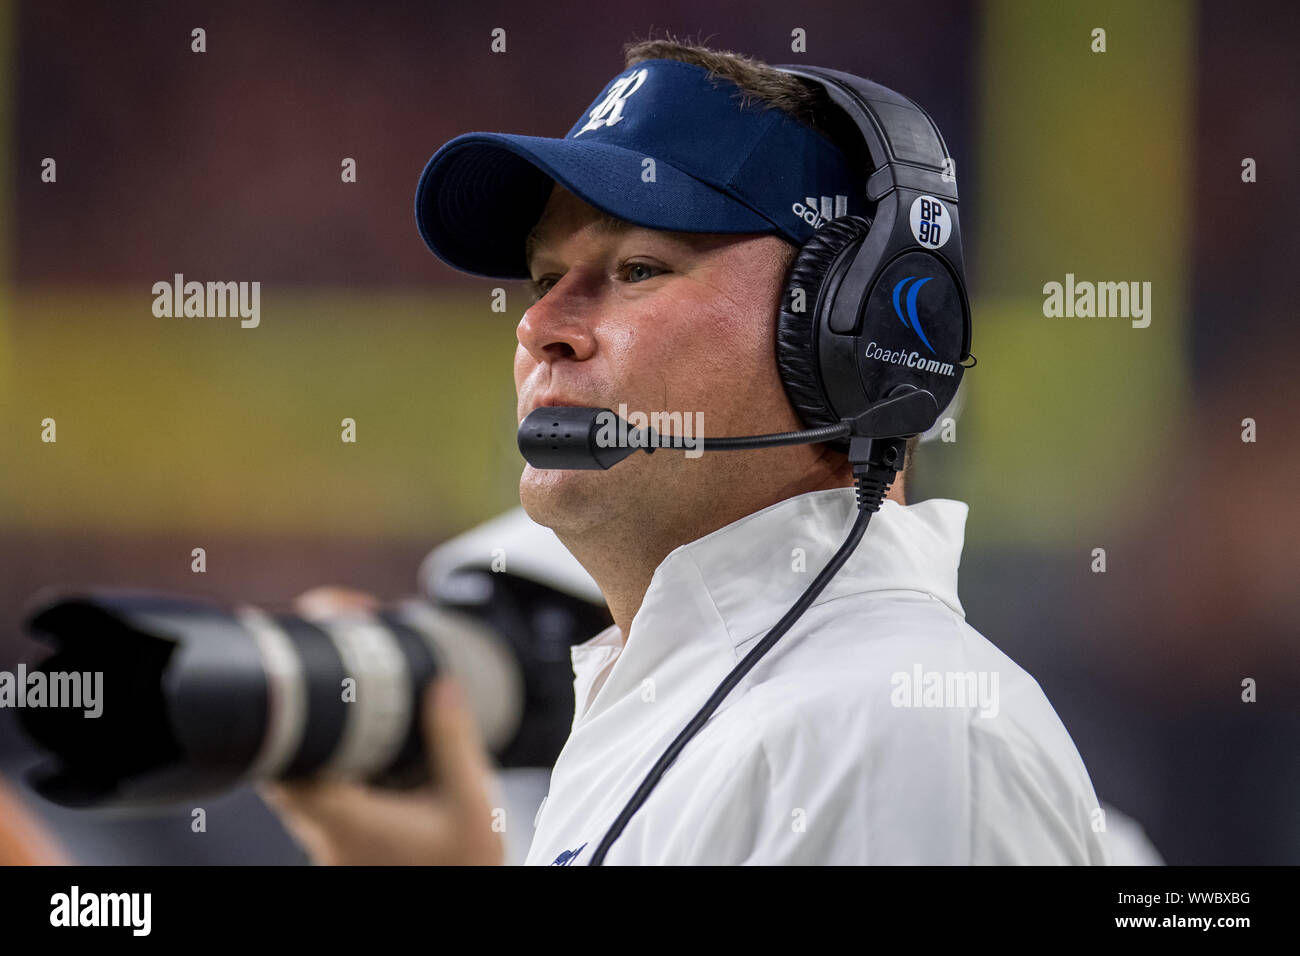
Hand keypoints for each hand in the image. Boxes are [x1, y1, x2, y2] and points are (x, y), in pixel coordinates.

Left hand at [257, 588, 505, 865]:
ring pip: (299, 765)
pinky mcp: (342, 832)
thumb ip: (453, 739)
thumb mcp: (470, 801)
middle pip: (282, 749)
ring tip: (351, 678)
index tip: (299, 657)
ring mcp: (327, 830)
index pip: (279, 751)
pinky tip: (369, 726)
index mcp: (340, 812)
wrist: (459, 910)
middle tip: (333, 649)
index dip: (281, 700)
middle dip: (299, 697)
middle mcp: (321, 822)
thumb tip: (441, 681)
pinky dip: (333, 745)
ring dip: (314, 722)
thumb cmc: (461, 869)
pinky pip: (322, 779)